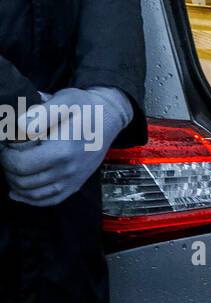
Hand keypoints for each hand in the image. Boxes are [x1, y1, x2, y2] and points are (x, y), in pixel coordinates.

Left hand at [0, 87, 130, 206]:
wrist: (109, 117)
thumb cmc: (85, 107)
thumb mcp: (65, 101)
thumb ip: (40, 114)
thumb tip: (20, 127)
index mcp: (63, 150)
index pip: (21, 165)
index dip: (6, 158)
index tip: (6, 147)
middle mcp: (68, 169)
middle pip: (24, 182)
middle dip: (8, 170)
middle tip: (8, 156)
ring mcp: (73, 179)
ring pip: (33, 194)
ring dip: (16, 184)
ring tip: (13, 170)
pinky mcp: (76, 184)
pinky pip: (48, 201)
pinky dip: (30, 199)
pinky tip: (18, 191)